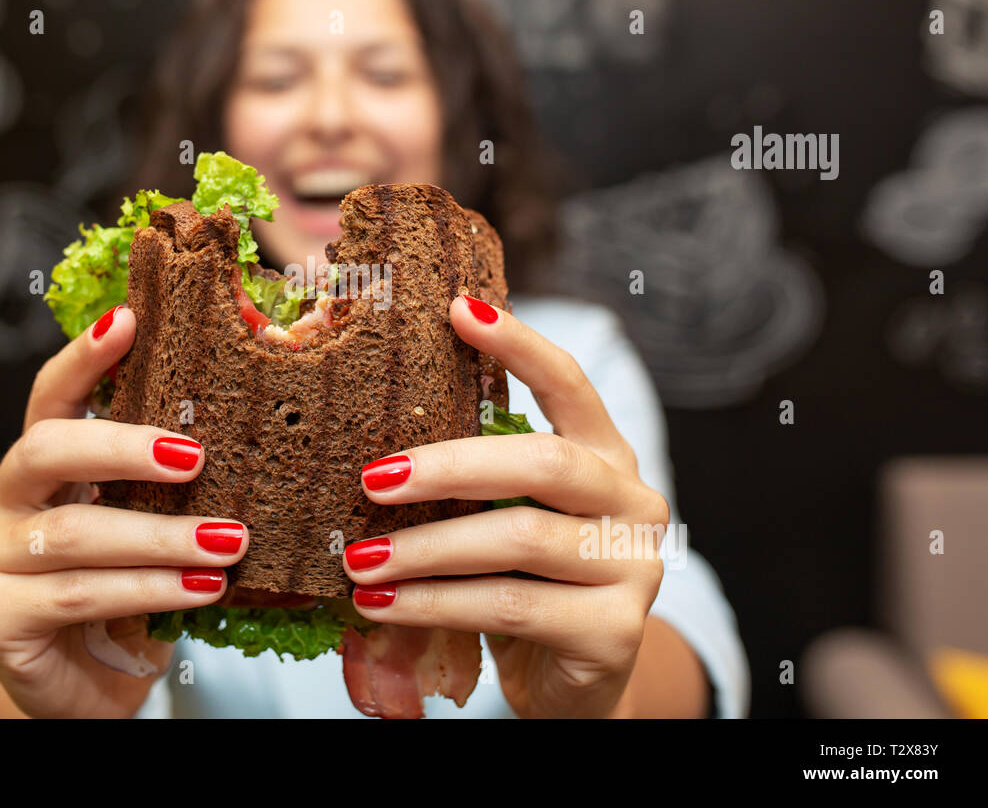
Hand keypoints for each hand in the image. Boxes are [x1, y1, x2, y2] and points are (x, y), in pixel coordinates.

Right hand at [0, 305, 248, 717]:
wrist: (91, 689)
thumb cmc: (129, 597)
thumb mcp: (150, 528)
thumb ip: (167, 484)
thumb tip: (244, 432)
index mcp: (38, 467)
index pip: (52, 397)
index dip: (85, 356)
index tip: (128, 318)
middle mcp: (1, 501)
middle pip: (48, 448)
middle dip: (125, 445)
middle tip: (195, 456)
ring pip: (75, 531)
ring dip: (161, 536)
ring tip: (228, 542)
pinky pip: (78, 592)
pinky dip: (148, 589)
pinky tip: (198, 590)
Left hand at [342, 295, 668, 717]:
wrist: (573, 685)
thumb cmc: (525, 584)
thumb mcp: (505, 522)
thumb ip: (475, 484)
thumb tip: (373, 448)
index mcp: (606, 457)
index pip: (569, 385)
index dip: (517, 344)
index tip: (457, 308)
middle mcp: (632, 501)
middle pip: (541, 462)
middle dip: (447, 466)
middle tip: (372, 478)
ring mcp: (633, 566)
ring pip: (518, 539)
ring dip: (425, 550)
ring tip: (359, 562)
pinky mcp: (615, 630)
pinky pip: (509, 605)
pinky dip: (434, 605)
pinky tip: (383, 608)